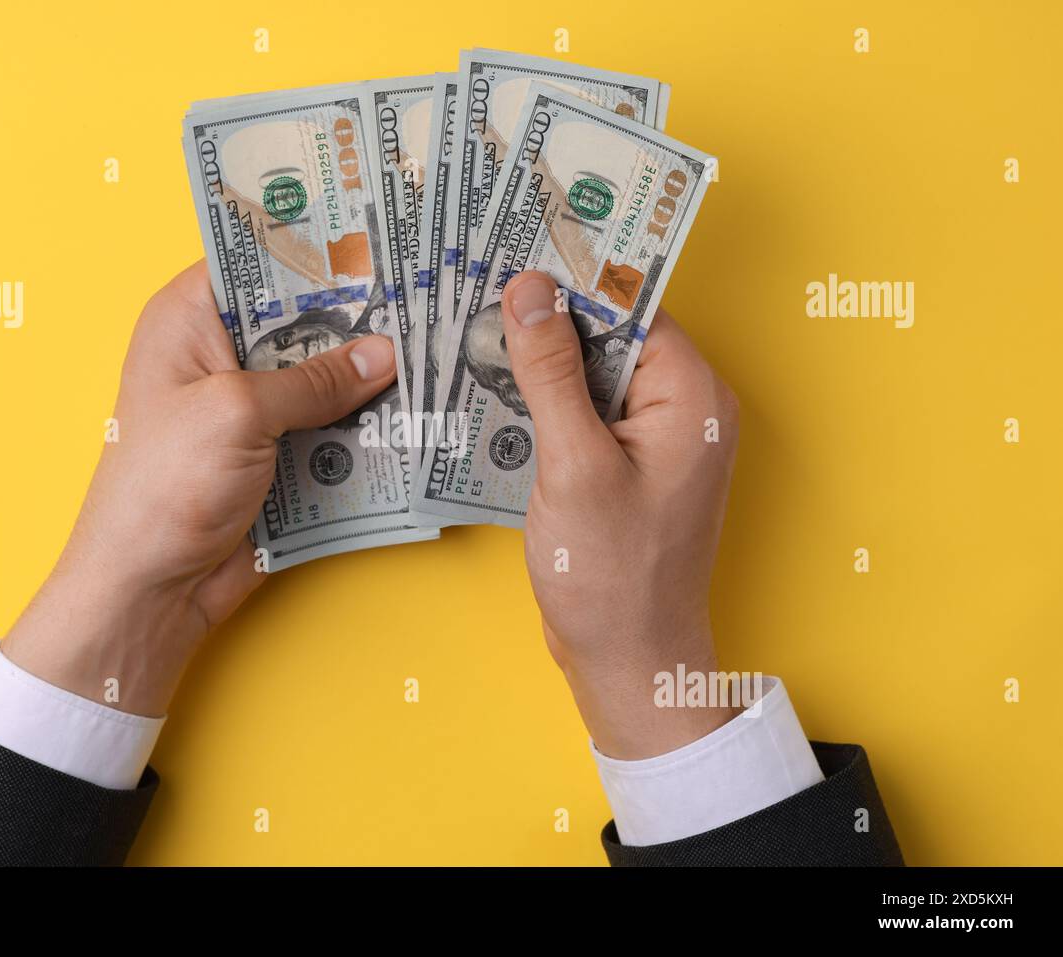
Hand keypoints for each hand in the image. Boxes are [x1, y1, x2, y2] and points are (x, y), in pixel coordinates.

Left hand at [1, 261, 395, 715]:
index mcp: (188, 319)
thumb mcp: (240, 412)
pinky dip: (363, 428)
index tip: (379, 238)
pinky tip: (413, 415)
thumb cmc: (165, 485)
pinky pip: (328, 430)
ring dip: (367, 379)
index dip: (315, 250)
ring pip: (321, 378)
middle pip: (300, 321)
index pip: (257, 261)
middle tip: (424, 297)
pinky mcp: (275, 456)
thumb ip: (315, 380)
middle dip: (356, 318)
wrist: (151, 587)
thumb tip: (383, 355)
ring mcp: (250, 408)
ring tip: (435, 352)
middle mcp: (219, 354)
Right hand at [500, 271, 740, 759]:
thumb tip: (530, 290)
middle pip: (612, 335)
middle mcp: (684, 408)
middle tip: (479, 291)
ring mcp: (659, 439)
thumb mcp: (573, 463)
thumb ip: (551, 372)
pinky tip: (499, 394)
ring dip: (542, 362)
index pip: (631, 306)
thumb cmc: (611, 576)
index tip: (511, 251)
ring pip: (595, 372)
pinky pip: (590, 412)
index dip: (571, 279)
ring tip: (475, 335)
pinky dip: (549, 402)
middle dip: (548, 319)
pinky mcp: (631, 465)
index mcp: (690, 396)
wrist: (629, 662)